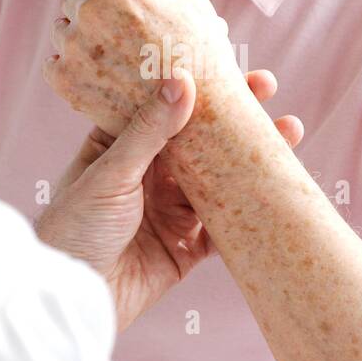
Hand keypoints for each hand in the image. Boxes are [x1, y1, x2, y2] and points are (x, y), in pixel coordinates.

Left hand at [39, 68, 303, 330]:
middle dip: (235, 115)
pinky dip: (251, 209)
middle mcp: (150, 174)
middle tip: (268, 89)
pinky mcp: (187, 247)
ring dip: (252, 157)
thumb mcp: (110, 172)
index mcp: (123, 147)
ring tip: (287, 131)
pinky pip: (226, 225)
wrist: (74, 296)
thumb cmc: (73, 227)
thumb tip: (182, 81)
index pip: (165, 106)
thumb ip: (148, 131)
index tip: (227, 64)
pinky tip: (278, 187)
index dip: (197, 85)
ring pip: (222, 178)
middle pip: (201, 139)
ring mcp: (171, 209)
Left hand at [44, 0, 246, 137]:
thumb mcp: (190, 2)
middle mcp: (89, 11)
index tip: (124, 4)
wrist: (201, 123)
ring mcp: (73, 48)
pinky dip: (72, 70)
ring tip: (119, 60)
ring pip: (62, 31)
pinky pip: (54, 64)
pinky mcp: (65, 81)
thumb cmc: (204, 57)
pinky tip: (103, 79)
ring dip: (82, 40)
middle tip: (129, 36)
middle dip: (94, 11)